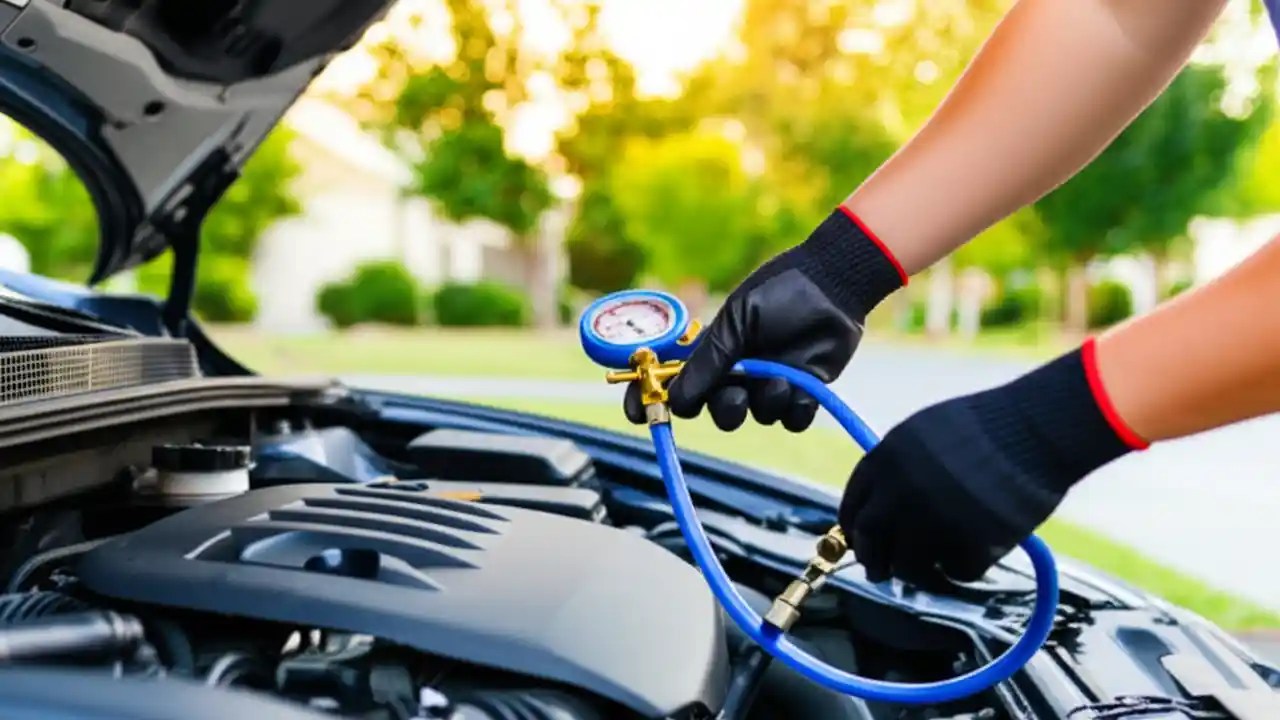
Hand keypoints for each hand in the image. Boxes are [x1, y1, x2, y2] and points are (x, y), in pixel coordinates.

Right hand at [623, 208, 905, 430]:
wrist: (832, 284)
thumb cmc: (779, 292)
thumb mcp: (736, 320)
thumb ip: (708, 361)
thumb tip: (676, 400)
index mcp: (715, 352)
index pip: (674, 383)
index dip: (654, 400)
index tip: (639, 413)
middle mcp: (739, 373)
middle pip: (718, 412)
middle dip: (725, 408)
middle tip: (737, 393)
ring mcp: (771, 385)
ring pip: (758, 417)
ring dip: (767, 401)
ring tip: (783, 375)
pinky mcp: (804, 393)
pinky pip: (792, 420)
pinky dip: (796, 407)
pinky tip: (802, 383)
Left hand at [839, 341, 1144, 583]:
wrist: (1037, 427)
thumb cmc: (987, 425)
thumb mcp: (924, 433)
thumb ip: (897, 468)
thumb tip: (879, 507)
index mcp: (885, 460)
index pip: (853, 507)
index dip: (855, 530)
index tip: (862, 543)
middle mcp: (899, 493)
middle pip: (870, 541)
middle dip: (874, 561)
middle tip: (882, 573)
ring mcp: (932, 521)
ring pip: (909, 567)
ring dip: (919, 573)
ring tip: (934, 569)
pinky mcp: (969, 545)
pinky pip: (956, 572)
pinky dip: (964, 567)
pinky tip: (978, 551)